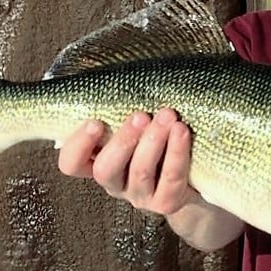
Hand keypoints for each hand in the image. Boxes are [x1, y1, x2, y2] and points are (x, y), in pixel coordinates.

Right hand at [59, 109, 245, 250]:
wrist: (198, 178)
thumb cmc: (161, 139)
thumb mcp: (138, 123)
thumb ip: (123, 107)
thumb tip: (118, 68)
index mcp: (99, 162)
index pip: (72, 164)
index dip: (77, 146)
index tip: (95, 122)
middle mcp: (116, 183)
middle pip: (105, 170)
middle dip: (122, 141)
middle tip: (139, 116)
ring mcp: (140, 196)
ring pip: (139, 173)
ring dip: (153, 142)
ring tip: (167, 116)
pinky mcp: (167, 203)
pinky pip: (171, 179)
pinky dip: (177, 153)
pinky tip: (182, 132)